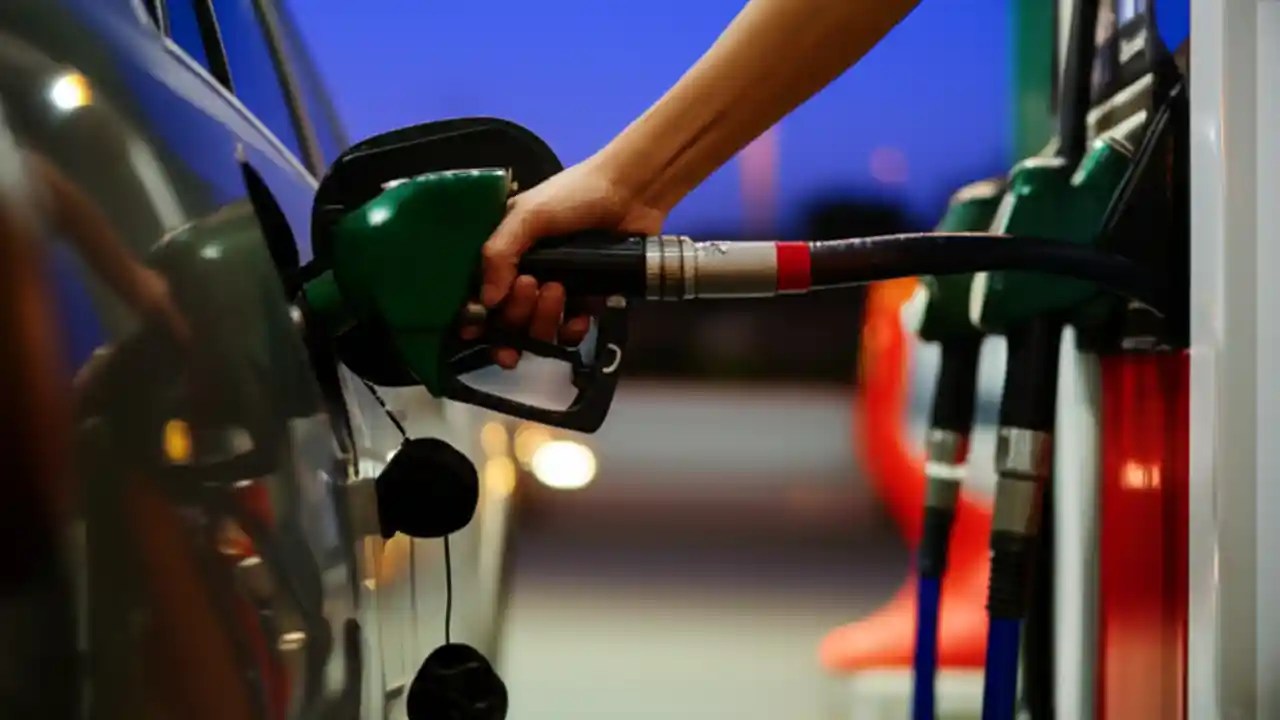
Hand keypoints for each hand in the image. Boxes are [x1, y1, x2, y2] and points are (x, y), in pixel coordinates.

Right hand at [474, 154, 664, 368]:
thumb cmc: (574, 195)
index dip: (475, 317)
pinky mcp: (585, 300)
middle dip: (515, 313)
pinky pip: (569, 332)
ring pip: (537, 330)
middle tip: (532, 286)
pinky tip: (578, 317)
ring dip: (543, 320)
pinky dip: (570, 330)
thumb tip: (487, 302)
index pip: (479, 293)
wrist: (632, 193)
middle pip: (507, 319)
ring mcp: (555, 290)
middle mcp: (524, 274)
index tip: (476, 329)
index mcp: (503, 252)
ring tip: (558, 290)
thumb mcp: (529, 215)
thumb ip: (500, 253)